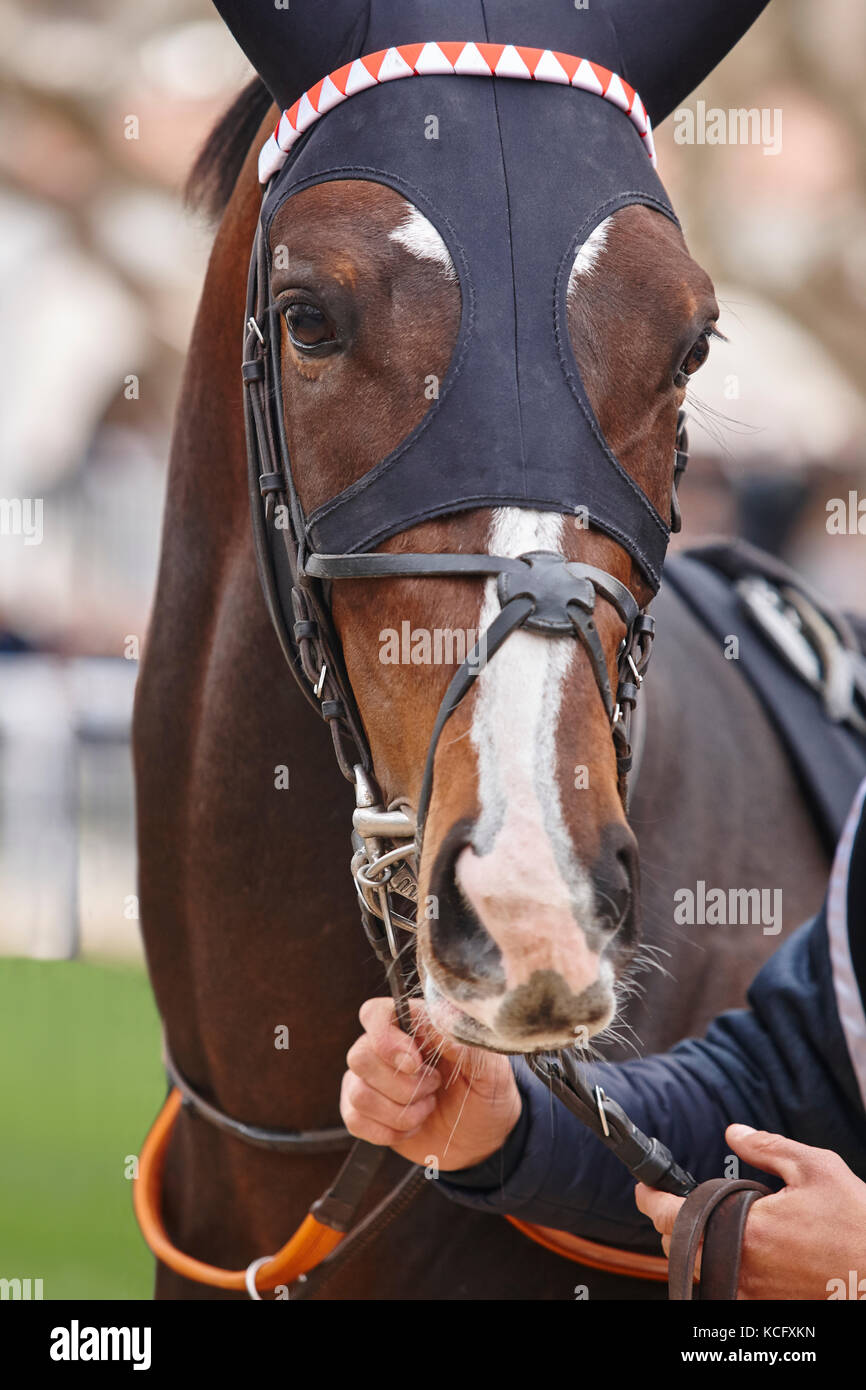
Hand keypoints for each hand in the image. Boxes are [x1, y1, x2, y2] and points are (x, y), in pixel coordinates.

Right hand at [340, 997, 521, 1169]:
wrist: (481, 1139)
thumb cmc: (486, 1094)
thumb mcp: (490, 1069)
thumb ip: (467, 1045)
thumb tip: (441, 1025)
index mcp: (414, 1026)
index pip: (375, 1014)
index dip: (387, 1040)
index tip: (416, 1064)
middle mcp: (386, 1049)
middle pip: (360, 1056)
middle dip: (402, 1086)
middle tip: (434, 1088)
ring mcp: (371, 1081)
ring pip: (358, 1093)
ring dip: (400, 1112)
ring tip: (427, 1109)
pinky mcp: (363, 1112)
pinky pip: (354, 1120)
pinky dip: (388, 1132)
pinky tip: (412, 1127)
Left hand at [635, 1124, 865, 1298]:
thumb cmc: (856, 1222)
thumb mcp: (815, 1168)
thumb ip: (768, 1147)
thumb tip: (734, 1133)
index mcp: (748, 1230)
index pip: (675, 1216)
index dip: (651, 1199)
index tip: (643, 1187)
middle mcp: (745, 1267)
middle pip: (679, 1249)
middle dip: (670, 1222)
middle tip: (674, 1199)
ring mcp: (756, 1291)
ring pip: (699, 1271)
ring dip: (692, 1246)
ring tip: (703, 1219)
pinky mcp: (769, 1304)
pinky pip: (725, 1287)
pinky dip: (717, 1265)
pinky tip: (733, 1246)